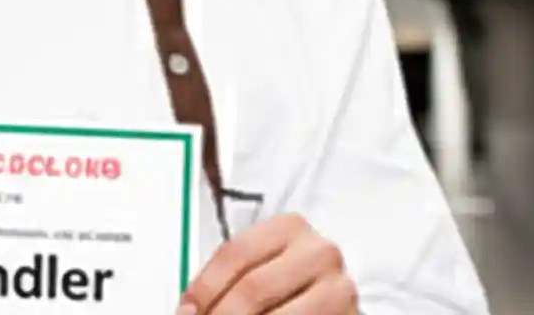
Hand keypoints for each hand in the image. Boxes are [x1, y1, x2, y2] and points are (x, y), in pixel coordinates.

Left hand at [178, 214, 356, 313]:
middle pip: (253, 287)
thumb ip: (227, 282)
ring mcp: (338, 287)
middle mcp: (318, 252)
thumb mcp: (259, 269)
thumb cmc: (287, 284)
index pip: (235, 254)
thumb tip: (188, 311)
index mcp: (289, 227)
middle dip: (220, 314)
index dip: (204, 287)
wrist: (327, 299)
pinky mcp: (348, 314)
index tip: (186, 310)